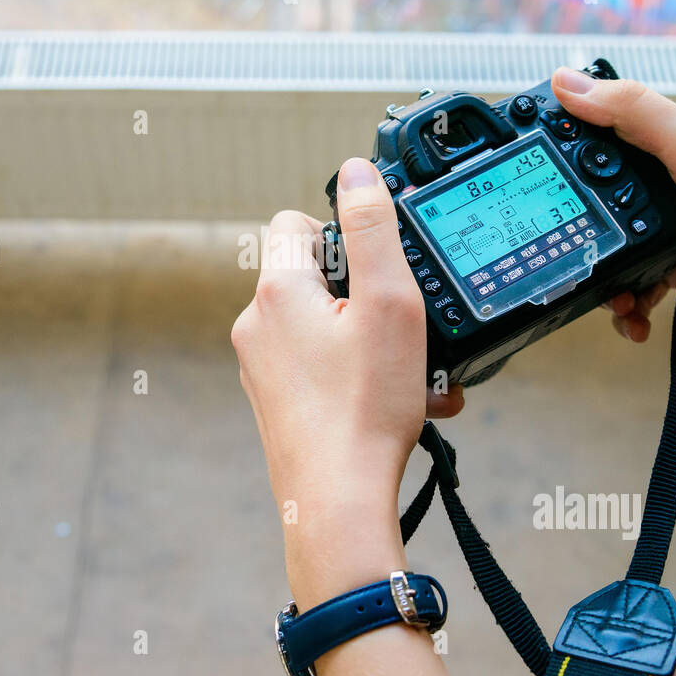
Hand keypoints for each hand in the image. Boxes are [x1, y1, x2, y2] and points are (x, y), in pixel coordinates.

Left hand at [232, 157, 458, 675]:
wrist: (339, 502)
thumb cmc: (364, 409)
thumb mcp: (389, 303)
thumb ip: (373, 229)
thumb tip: (356, 173)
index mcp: (277, 291)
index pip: (294, 221)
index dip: (341, 230)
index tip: (378, 263)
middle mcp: (257, 326)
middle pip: (314, 277)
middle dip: (368, 294)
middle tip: (408, 326)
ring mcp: (262, 370)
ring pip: (324, 328)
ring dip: (373, 340)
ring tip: (418, 374)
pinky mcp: (278, 405)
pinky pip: (321, 369)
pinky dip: (360, 375)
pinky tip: (402, 402)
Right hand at [551, 67, 675, 341]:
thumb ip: (630, 112)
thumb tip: (564, 83)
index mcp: (655, 142)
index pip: (586, 139)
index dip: (551, 158)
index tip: (523, 182)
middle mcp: (656, 181)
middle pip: (587, 207)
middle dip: (573, 239)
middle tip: (566, 259)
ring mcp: (665, 226)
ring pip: (608, 254)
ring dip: (604, 286)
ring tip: (614, 304)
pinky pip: (637, 288)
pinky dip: (631, 309)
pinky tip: (636, 322)